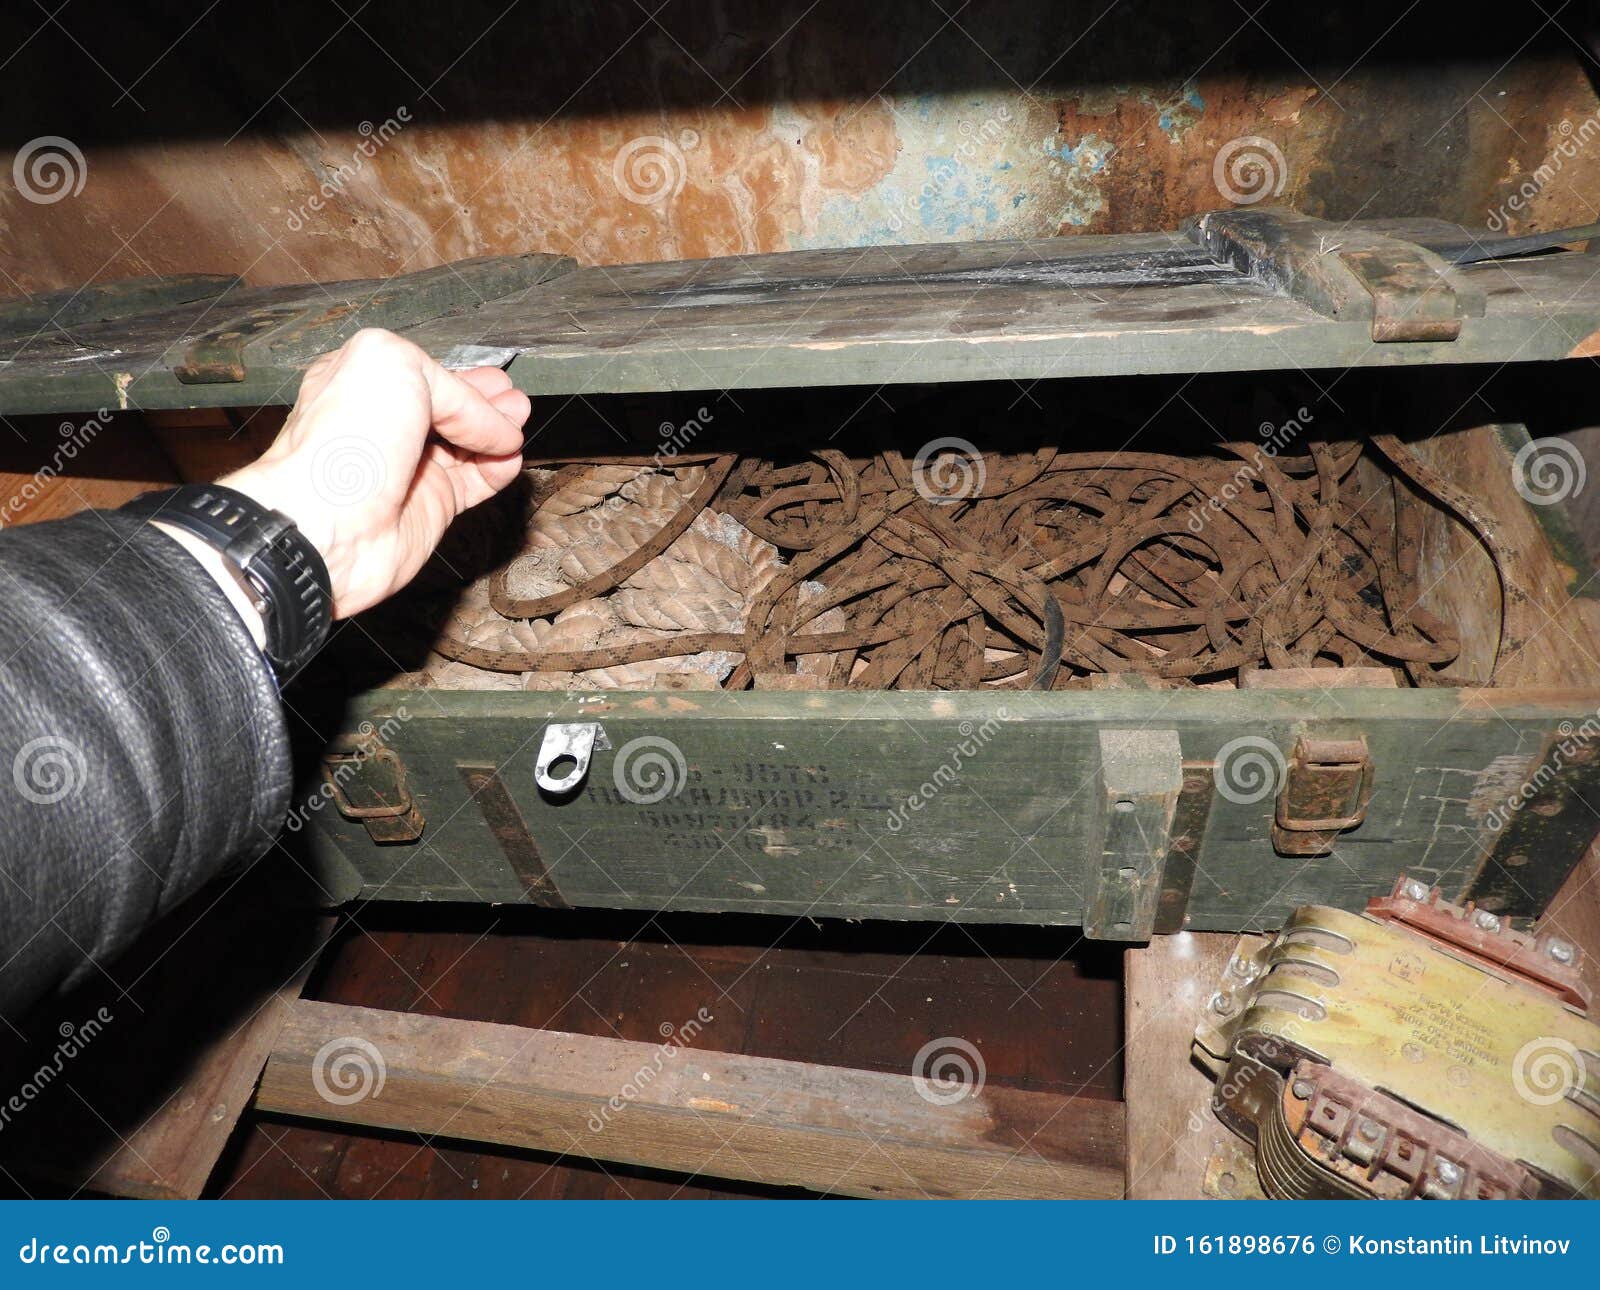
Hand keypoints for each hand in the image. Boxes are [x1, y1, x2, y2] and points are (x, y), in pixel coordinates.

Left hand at [222, 328, 528, 617]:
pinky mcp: (430, 507)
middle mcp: (384, 426)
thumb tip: (490, 427)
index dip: (462, 379)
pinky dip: (497, 471)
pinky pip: (473, 484)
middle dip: (486, 405)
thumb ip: (453, 388)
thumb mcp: (397, 367)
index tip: (495, 381)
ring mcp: (408, 468)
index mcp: (363, 382)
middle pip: (449, 411)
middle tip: (514, 401)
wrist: (332, 523)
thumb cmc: (345, 442)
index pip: (425, 375)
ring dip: (497, 435)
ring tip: (520, 424)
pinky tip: (512, 458)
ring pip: (466, 446)